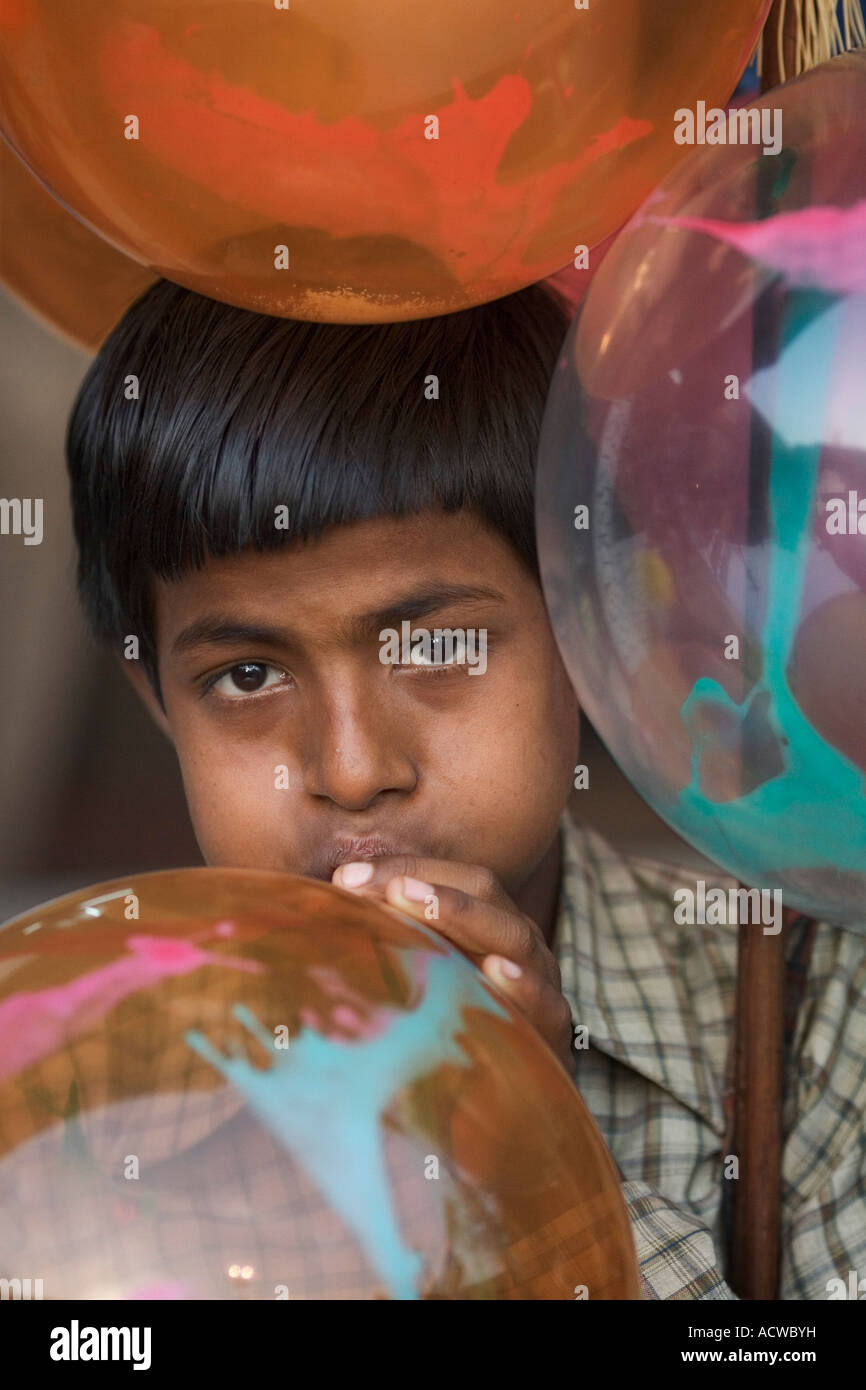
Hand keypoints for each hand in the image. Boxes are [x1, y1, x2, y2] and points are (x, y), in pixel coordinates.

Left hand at [332, 856, 575, 1077]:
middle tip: (375, 883)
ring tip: (415, 899)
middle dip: (427, 883)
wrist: (500, 1131)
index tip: (344, 878)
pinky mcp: (554, 1036)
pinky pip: (546, 1004)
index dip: (402, 869)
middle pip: (484, 893)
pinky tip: (494, 971)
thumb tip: (317, 927)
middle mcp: (515, 949)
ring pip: (515, 936)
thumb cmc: (441, 1057)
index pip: (451, 878)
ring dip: (462, 915)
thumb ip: (379, 963)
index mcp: (484, 929)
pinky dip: (524, 986)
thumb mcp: (406, 1003)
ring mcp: (541, 987)